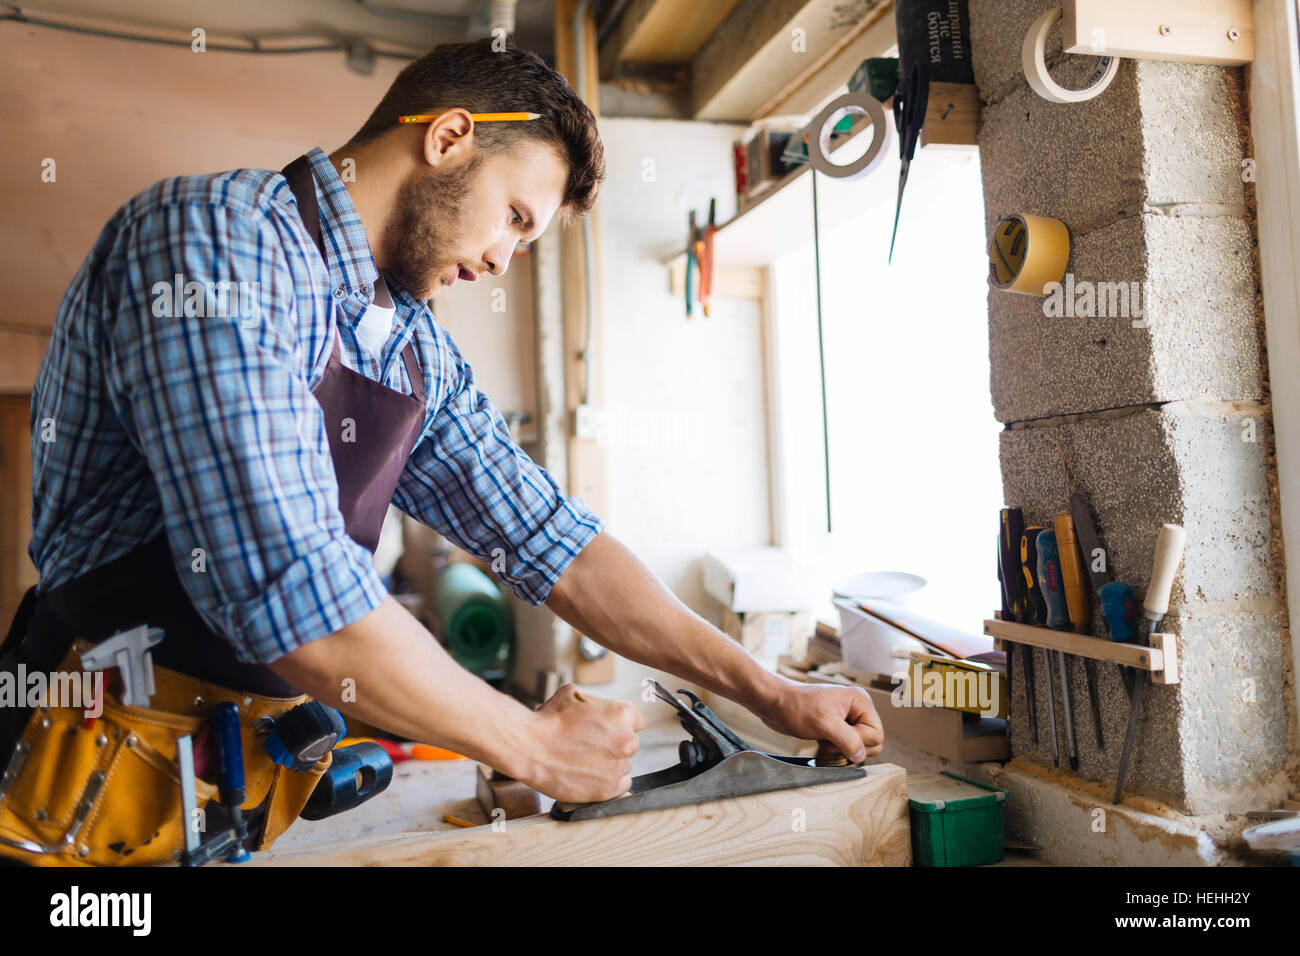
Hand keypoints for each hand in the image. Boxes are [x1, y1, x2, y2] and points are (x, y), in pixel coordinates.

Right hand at [517, 684, 646, 802]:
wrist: (530, 747)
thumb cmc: (549, 719)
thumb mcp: (575, 693)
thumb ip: (598, 702)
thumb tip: (602, 707)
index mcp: (622, 714)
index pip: (637, 721)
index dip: (620, 724)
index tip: (608, 729)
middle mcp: (626, 740)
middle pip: (631, 743)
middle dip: (615, 743)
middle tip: (591, 744)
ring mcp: (618, 766)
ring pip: (624, 764)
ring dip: (610, 763)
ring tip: (585, 760)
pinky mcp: (609, 789)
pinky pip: (622, 784)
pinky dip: (609, 781)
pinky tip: (592, 775)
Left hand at [753, 680, 883, 763]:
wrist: (773, 703)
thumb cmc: (796, 706)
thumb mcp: (824, 724)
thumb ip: (848, 741)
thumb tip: (861, 756)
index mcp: (860, 701)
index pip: (876, 734)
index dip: (858, 742)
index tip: (835, 737)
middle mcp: (856, 709)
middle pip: (872, 742)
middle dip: (851, 747)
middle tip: (830, 742)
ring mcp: (846, 718)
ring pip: (859, 746)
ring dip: (842, 750)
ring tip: (825, 742)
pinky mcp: (835, 727)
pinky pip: (846, 746)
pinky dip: (836, 750)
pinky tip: (822, 743)